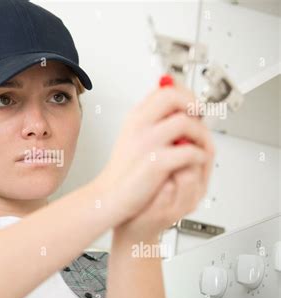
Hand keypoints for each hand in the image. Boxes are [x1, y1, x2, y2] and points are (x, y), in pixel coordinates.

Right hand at [94, 83, 211, 227]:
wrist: (110, 196)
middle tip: (200, 119)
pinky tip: (195, 161)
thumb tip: (177, 107)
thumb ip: (152, 120)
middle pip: (172, 96)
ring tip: (200, 145)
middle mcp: (139, 125)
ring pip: (185, 122)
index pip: (164, 89)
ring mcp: (146, 142)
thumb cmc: (124, 171)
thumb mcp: (134, 136)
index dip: (184, 94)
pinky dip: (198, 156)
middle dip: (193, 106)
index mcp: (135, 117)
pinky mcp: (155, 162)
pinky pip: (189, 151)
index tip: (193, 104)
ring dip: (200, 134)